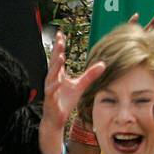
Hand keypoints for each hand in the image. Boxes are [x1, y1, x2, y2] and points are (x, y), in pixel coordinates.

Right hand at [39, 31, 105, 153]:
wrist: (56, 119)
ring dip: (55, 66)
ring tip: (61, 56)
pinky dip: (54, 86)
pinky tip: (58, 80)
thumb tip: (103, 64)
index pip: (58, 57)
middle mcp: (52, 80)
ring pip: (51, 76)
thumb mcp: (80, 86)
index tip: (60, 34)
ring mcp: (50, 90)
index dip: (59, 46)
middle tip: (60, 40)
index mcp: (58, 75)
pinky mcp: (50, 100)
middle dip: (56, 51)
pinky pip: (51, 91)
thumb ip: (90, 75)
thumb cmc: (65, 102)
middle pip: (54, 63)